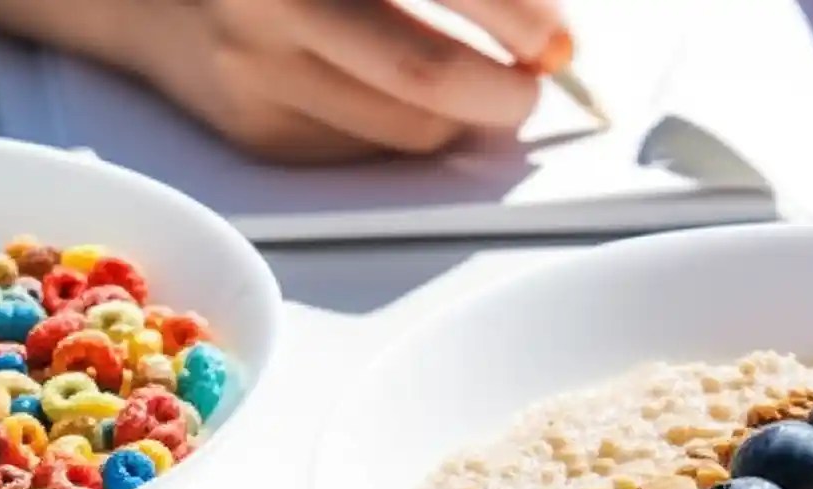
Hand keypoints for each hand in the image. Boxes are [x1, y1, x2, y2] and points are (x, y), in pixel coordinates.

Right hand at [130, 0, 562, 163]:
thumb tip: (537, 22)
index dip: (520, 16)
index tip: (558, 39)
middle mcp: (276, 5)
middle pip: (425, 74)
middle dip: (506, 93)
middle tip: (532, 85)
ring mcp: (258, 74)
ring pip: (405, 128)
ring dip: (465, 120)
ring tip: (480, 94)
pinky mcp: (254, 130)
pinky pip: (366, 150)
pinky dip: (408, 134)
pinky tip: (407, 105)